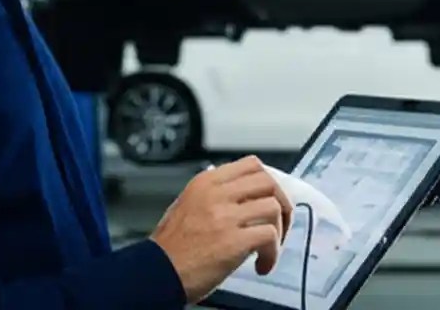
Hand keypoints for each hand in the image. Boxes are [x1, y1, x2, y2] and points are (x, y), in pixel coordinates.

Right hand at [149, 155, 293, 302]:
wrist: (157, 273)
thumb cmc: (170, 247)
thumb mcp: (186, 205)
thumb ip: (214, 195)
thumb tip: (244, 196)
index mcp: (205, 182)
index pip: (251, 165)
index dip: (268, 182)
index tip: (271, 199)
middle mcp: (216, 194)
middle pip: (268, 181)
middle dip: (282, 203)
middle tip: (279, 224)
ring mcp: (225, 216)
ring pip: (273, 207)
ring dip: (279, 230)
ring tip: (269, 249)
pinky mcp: (234, 241)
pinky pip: (270, 236)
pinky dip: (273, 253)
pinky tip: (263, 265)